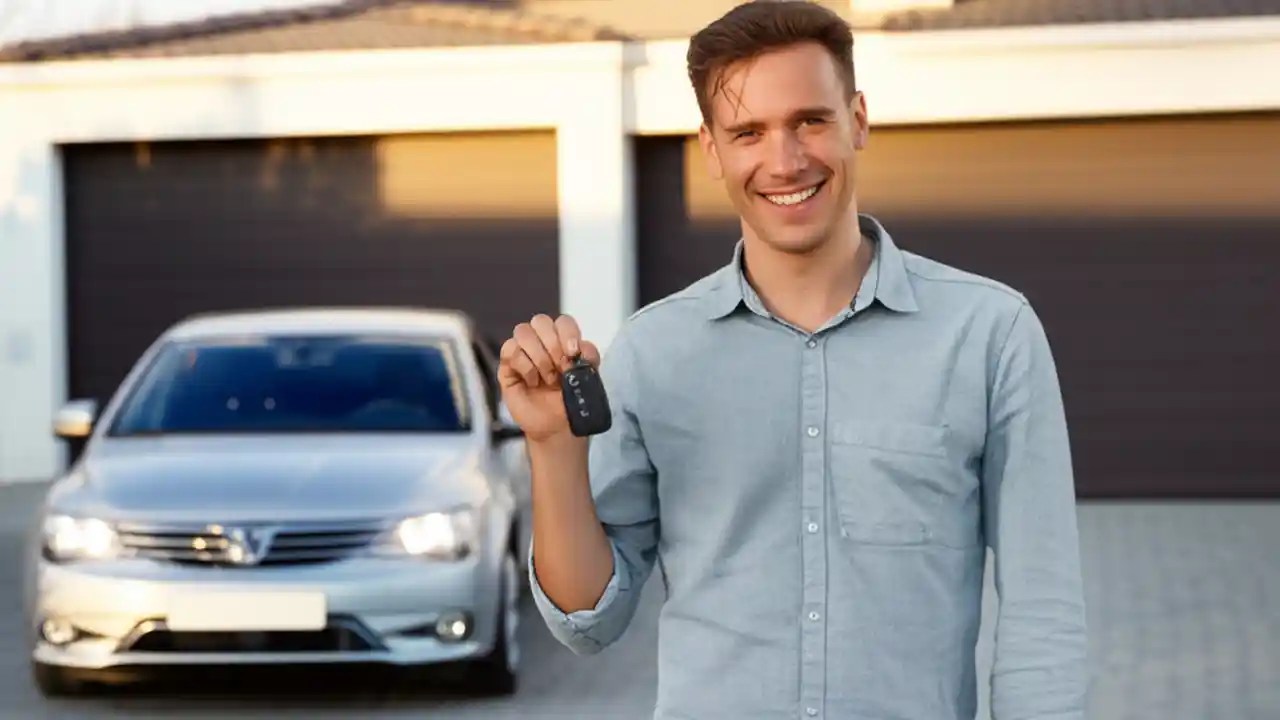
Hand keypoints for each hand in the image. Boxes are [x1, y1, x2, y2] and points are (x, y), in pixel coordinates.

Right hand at [498, 314, 601, 442]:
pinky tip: (533, 382)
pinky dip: (525, 366)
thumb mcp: (588, 377)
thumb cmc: (570, 401)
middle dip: (553, 344)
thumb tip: (580, 346)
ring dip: (539, 356)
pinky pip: (510, 350)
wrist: (557, 427)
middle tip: (560, 368)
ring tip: (548, 378)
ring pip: (523, 331)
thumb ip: (589, 357)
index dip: (567, 333)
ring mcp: (522, 352)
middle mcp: (541, 342)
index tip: (573, 353)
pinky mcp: (507, 366)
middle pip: (540, 321)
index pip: (563, 321)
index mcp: (562, 341)